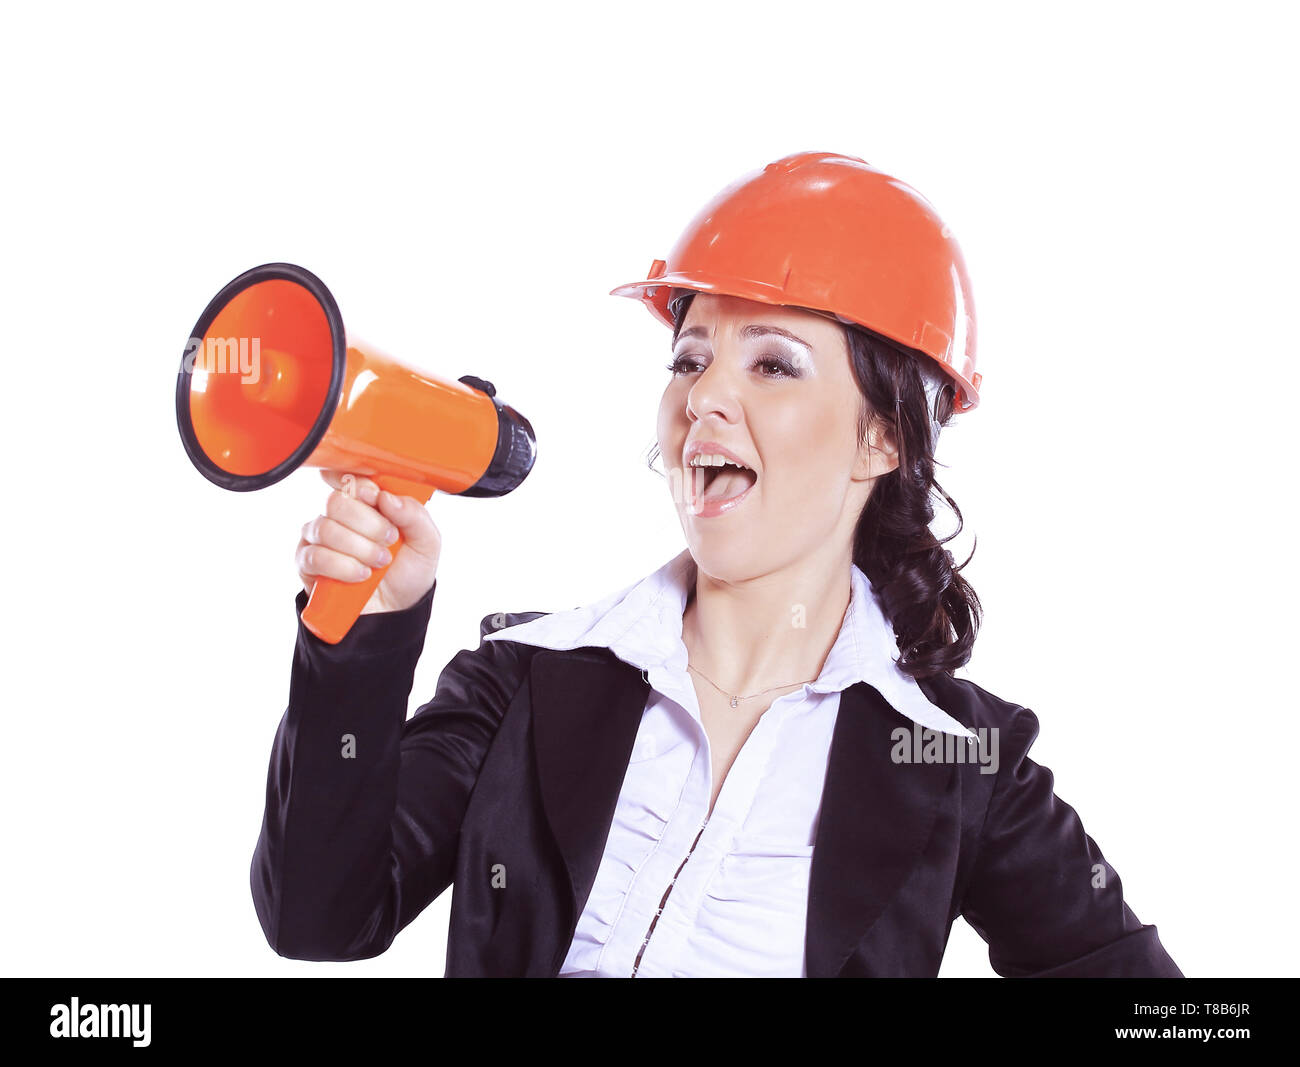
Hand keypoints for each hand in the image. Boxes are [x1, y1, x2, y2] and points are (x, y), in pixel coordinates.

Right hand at [295, 470, 441, 613]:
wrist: (396, 611)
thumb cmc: (408, 572)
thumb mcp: (427, 543)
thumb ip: (414, 515)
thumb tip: (387, 496)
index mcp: (369, 502)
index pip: (350, 477)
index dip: (361, 485)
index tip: (376, 498)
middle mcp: (341, 516)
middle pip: (337, 501)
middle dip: (368, 524)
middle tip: (389, 541)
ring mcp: (320, 537)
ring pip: (326, 528)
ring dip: (358, 548)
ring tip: (379, 563)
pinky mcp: (308, 562)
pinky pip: (315, 556)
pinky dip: (342, 566)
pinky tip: (360, 575)